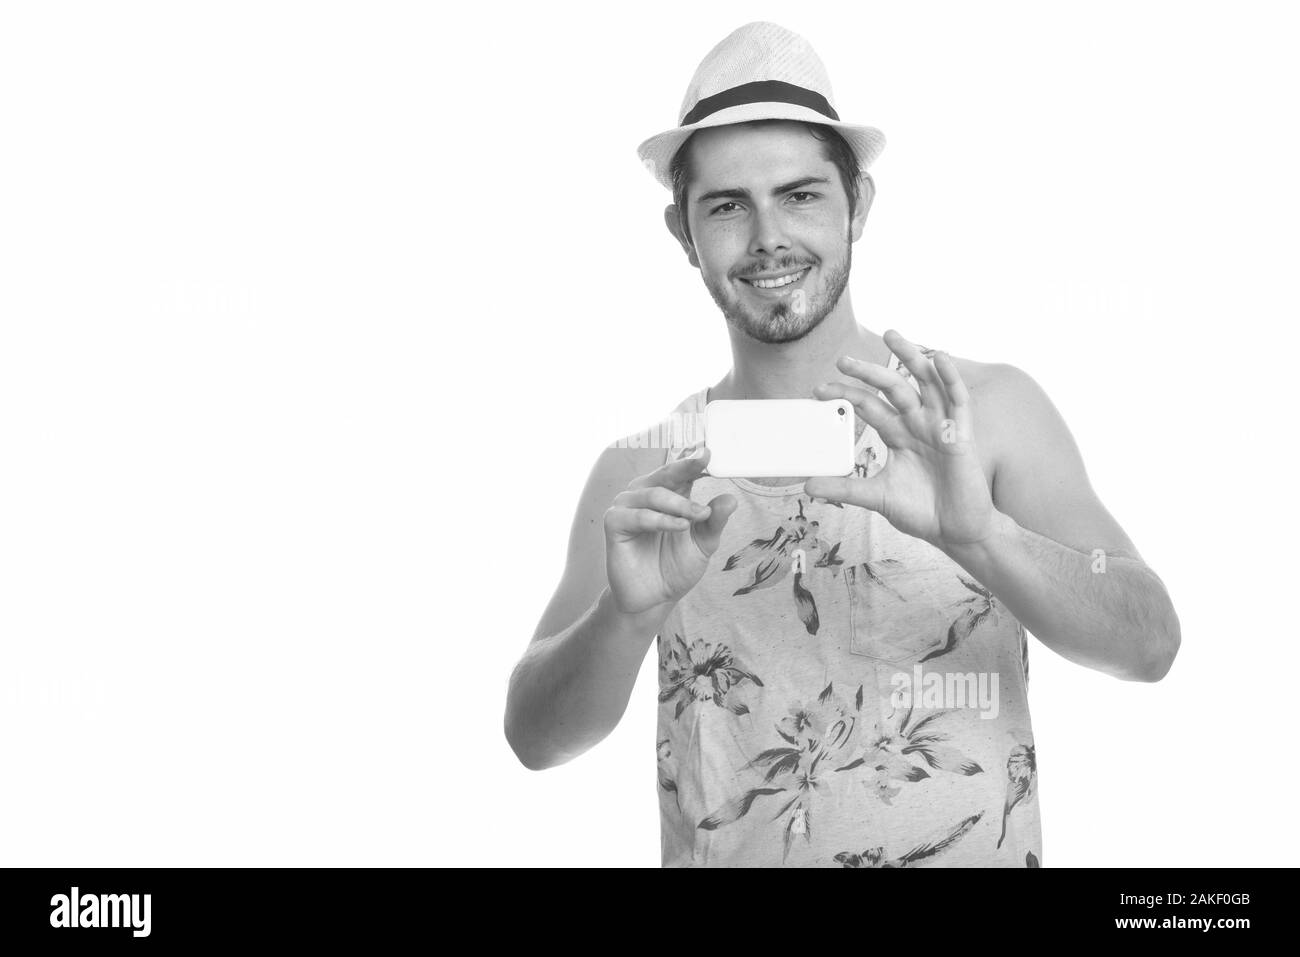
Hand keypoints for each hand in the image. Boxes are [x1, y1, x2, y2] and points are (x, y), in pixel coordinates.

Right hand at [603, 446, 737, 614]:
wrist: (654, 598)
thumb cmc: (676, 567)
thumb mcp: (704, 543)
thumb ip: (714, 521)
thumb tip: (730, 499)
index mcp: (669, 494)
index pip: (682, 471)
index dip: (695, 460)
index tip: (711, 451)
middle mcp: (646, 495)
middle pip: (665, 473)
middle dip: (686, 467)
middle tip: (704, 461)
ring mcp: (627, 507)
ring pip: (653, 494)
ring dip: (678, 503)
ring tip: (697, 516)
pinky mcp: (614, 523)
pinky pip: (638, 515)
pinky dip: (660, 519)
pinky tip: (679, 526)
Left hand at [803, 330, 999, 551]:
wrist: (955, 531)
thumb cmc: (921, 511)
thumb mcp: (877, 497)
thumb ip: (845, 488)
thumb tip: (807, 486)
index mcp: (898, 434)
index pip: (869, 407)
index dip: (847, 396)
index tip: (819, 390)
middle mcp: (918, 424)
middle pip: (893, 388)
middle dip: (869, 373)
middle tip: (843, 360)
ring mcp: (940, 426)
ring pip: (926, 383)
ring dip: (911, 358)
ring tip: (892, 336)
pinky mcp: (962, 434)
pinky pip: (958, 399)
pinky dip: (950, 377)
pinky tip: (939, 358)